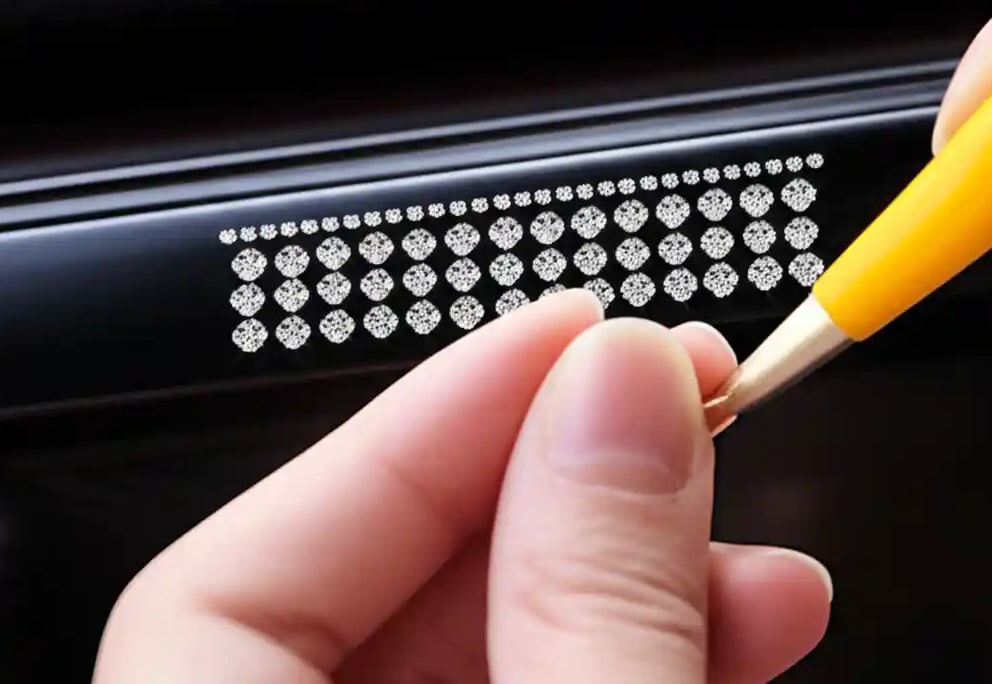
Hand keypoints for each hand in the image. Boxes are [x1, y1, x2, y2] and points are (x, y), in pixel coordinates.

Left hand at [91, 290, 831, 682]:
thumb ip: (591, 614)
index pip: (232, 586)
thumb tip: (621, 403)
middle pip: (370, 604)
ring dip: (626, 589)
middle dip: (555, 499)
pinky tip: (735, 633)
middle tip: (689, 418)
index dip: (411, 439)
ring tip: (759, 568)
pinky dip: (633, 663)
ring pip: (475, 664)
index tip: (569, 341)